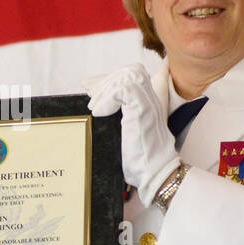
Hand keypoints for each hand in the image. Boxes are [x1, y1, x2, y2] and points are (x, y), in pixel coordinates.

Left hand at [86, 64, 180, 205]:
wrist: (154, 173)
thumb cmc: (140, 159)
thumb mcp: (126, 133)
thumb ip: (118, 118)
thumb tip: (95, 111)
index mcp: (147, 103)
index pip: (131, 76)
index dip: (109, 78)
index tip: (89, 85)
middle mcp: (150, 100)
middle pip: (131, 71)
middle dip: (106, 80)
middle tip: (90, 94)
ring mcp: (148, 104)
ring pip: (128, 76)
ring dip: (106, 88)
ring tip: (95, 107)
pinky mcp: (142, 110)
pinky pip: (123, 90)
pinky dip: (107, 99)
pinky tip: (100, 113)